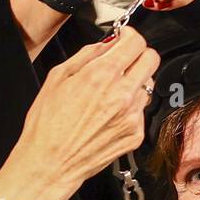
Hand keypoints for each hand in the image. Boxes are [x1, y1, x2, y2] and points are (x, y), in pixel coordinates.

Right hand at [19, 26, 156, 186]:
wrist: (51, 163)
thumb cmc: (47, 125)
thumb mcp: (57, 77)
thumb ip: (87, 54)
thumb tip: (106, 43)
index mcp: (102, 75)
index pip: (136, 42)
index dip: (129, 36)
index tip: (123, 39)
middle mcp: (122, 94)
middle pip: (151, 59)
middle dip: (138, 55)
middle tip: (123, 61)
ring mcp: (132, 116)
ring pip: (148, 85)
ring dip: (134, 83)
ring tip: (111, 93)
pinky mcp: (135, 134)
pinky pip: (141, 111)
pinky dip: (129, 108)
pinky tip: (109, 114)